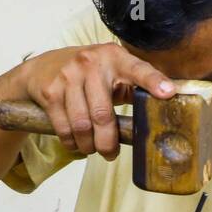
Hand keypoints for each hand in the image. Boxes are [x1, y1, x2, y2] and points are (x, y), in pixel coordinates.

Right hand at [22, 44, 174, 158]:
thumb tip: (157, 114)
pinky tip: (76, 143)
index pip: (138, 70)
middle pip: (103, 115)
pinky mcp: (51, 91)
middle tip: (110, 154)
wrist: (43, 67)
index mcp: (115, 57)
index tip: (168, 94)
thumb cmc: (87, 75)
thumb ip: (132, 87)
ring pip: (82, 125)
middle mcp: (91, 63)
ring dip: (88, 145)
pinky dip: (71, 142)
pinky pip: (63, 128)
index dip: (154, 82)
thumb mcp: (111, 73)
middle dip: (107, 142)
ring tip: (92, 149)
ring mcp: (68, 76)